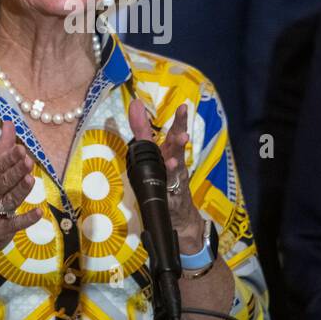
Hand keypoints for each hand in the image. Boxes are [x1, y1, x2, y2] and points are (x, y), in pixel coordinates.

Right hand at [0, 120, 41, 272]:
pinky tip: (39, 212)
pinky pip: (14, 224)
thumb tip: (10, 124)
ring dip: (20, 191)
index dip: (8, 158)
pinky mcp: (2, 230)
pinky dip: (26, 219)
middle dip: (15, 171)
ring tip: (31, 180)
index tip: (20, 148)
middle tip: (28, 160)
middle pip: (2, 181)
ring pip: (9, 200)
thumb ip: (0, 150)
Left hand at [128, 99, 199, 253]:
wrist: (177, 214)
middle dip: (181, 127)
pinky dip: (171, 173)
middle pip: (178, 142)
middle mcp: (174, 161)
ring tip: (181, 138)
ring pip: (177, 160)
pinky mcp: (172, 192)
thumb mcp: (151, 154)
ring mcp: (175, 177)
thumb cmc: (163, 180)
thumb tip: (135, 104)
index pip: (174, 132)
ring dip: (178, 148)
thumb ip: (142, 130)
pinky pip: (171, 182)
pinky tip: (172, 165)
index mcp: (169, 152)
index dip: (179, 120)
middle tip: (185, 113)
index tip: (184, 106)